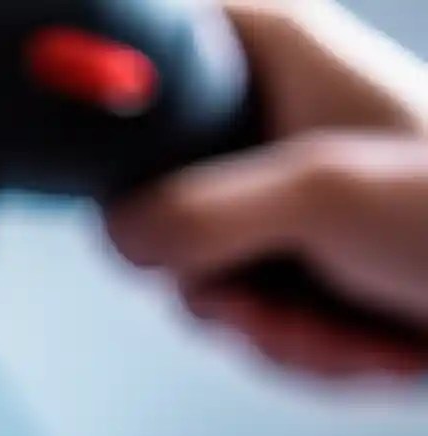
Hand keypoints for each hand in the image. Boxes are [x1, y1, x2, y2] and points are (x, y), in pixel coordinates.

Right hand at [106, 0, 427, 377]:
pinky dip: (301, 348)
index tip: (136, 185)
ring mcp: (275, 197)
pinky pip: (243, 313)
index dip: (112, 118)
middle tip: (266, 293)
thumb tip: (116, 240)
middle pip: (147, 195)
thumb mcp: (327, 196)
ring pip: (194, 273)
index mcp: (267, 52)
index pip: (138, 46)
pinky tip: (363, 343)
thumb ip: (199, 215)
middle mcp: (259, 120)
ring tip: (348, 327)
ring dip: (268, 328)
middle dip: (212, 279)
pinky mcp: (296, 259)